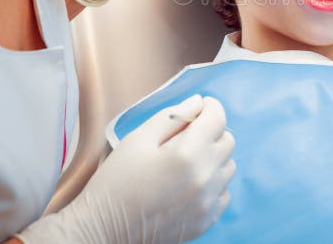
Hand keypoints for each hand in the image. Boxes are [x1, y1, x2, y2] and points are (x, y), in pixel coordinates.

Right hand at [17, 95, 235, 243]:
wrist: (104, 229)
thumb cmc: (116, 181)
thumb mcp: (138, 139)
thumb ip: (172, 116)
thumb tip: (198, 102)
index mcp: (187, 154)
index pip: (218, 119)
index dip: (210, 107)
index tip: (200, 107)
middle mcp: (204, 178)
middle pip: (227, 141)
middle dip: (211, 132)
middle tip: (187, 136)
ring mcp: (207, 202)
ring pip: (228, 167)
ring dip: (213, 158)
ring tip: (186, 162)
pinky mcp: (206, 221)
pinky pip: (224, 192)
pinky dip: (213, 184)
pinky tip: (189, 184)